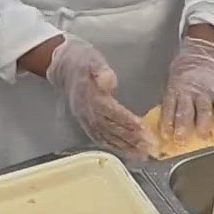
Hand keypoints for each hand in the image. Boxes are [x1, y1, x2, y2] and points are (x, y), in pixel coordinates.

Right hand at [45, 36, 154, 158]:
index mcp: (92, 97)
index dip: (128, 121)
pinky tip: (126, 151)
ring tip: (143, 154)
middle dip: (132, 139)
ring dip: (125, 147)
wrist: (63, 67)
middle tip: (150, 146)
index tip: (143, 129)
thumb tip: (107, 80)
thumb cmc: (82, 62)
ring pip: (107, 137)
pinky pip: (101, 138)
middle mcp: (88, 112)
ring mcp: (86, 120)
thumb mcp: (92, 60)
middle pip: (112, 129)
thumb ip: (101, 70)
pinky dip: (114, 146)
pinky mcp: (86, 123)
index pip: (112, 112)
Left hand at [159, 34, 213, 142]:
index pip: (169, 107)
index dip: (167, 121)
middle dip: (182, 125)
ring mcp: (205, 92)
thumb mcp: (173, 84)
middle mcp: (189, 92)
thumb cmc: (184, 73)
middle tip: (181, 139)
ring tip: (203, 136)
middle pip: (185, 110)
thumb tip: (167, 125)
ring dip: (202, 123)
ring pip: (203, 108)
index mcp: (175, 90)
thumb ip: (172, 102)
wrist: (202, 55)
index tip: (166, 135)